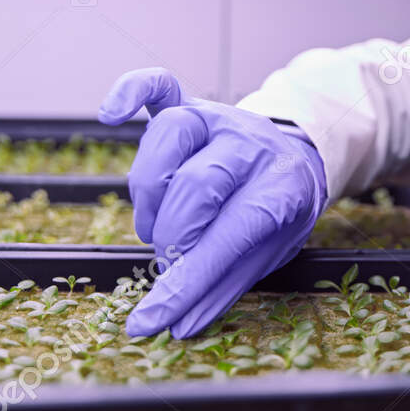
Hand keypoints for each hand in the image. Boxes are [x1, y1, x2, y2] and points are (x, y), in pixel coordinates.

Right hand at [98, 68, 327, 338]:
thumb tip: (179, 324)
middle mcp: (250, 145)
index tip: (152, 320)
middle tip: (169, 263)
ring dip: (150, 194)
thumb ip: (224, 288)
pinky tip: (111, 113)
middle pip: (196, 185)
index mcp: (283, 187)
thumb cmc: (278, 209)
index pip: (231, 235)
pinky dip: (131, 91)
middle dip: (172, 238)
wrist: (298, 152)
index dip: (187, 281)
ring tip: (155, 225)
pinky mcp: (190, 104)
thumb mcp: (271, 254)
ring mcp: (218, 119)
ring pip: (168, 139)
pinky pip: (159, 86)